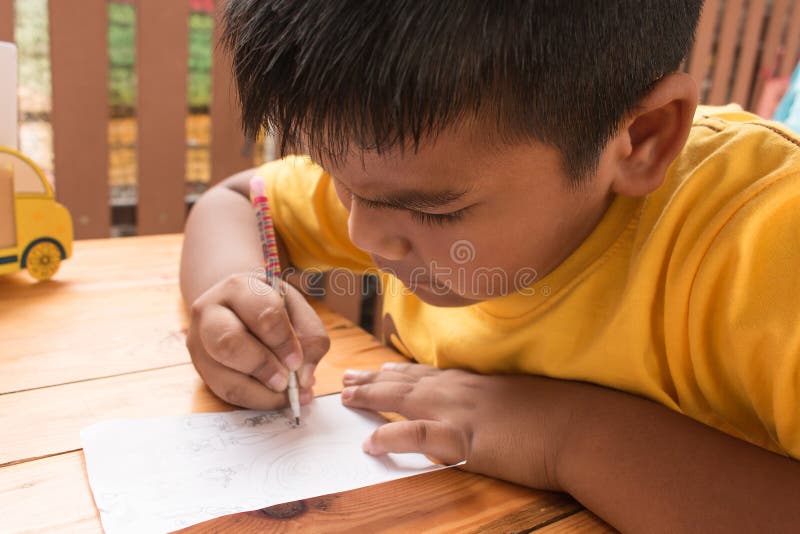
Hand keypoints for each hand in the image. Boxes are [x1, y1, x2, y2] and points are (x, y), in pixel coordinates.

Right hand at [186, 272, 329, 408]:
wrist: (234, 304)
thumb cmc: (269, 306)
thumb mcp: (296, 309)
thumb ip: (310, 338)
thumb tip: (304, 377)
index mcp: (239, 288)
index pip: (262, 314)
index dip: (283, 342)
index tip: (298, 361)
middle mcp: (210, 312)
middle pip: (230, 343)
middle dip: (264, 366)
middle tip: (287, 380)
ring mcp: (200, 342)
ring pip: (223, 375)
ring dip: (260, 390)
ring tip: (285, 391)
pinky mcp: (201, 367)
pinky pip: (225, 393)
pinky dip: (255, 400)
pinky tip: (276, 398)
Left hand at [341, 362, 593, 491]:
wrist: (583, 426)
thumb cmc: (564, 414)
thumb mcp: (524, 400)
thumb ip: (499, 401)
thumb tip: (490, 408)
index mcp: (477, 382)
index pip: (430, 373)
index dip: (401, 371)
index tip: (380, 367)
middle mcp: (462, 390)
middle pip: (408, 382)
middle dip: (374, 380)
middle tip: (348, 378)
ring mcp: (461, 412)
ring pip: (404, 399)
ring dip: (371, 397)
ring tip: (346, 397)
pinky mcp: (465, 439)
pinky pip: (418, 436)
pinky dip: (390, 437)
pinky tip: (369, 441)